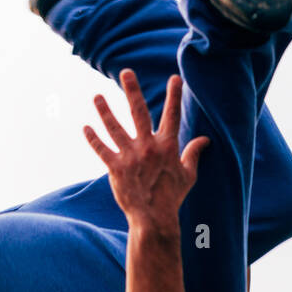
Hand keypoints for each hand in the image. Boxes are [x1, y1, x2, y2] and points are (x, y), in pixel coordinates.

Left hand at [83, 69, 208, 230]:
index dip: (174, 96)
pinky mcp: (115, 168)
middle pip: (139, 112)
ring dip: (105, 111)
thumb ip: (193, 154)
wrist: (153, 218)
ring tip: (97, 97)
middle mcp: (148, 147)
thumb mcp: (188, 175)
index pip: (173, 116)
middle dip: (132, 90)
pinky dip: (93, 139)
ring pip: (115, 128)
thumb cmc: (172, 197)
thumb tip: (204, 141)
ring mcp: (130, 156)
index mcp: (167, 147)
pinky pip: (102, 149)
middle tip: (126, 72)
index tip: (174, 78)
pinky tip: (86, 128)